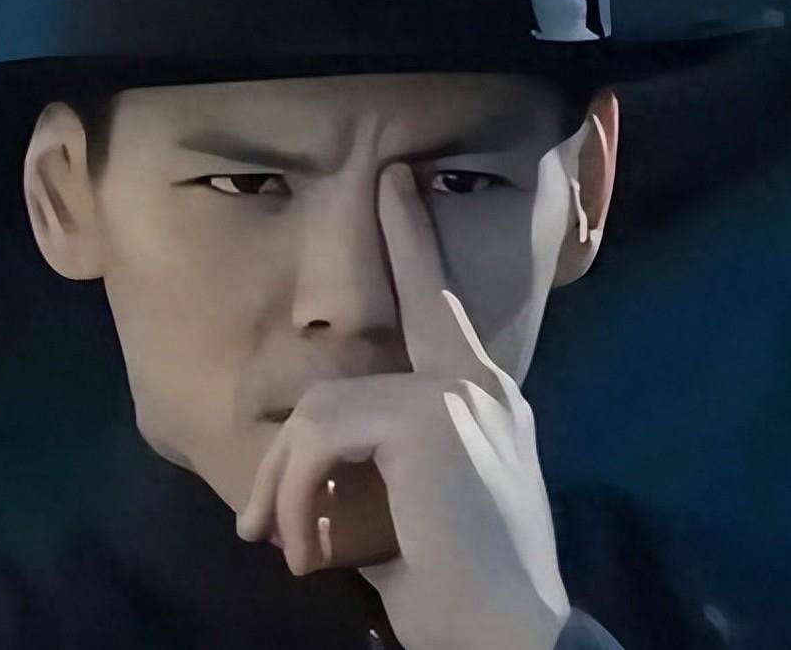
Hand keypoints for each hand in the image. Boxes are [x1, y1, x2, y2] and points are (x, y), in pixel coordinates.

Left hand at [237, 163, 568, 649]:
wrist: (504, 634)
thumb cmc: (458, 583)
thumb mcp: (409, 507)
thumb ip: (377, 460)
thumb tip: (307, 458)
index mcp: (481, 398)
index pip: (444, 305)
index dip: (418, 241)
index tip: (400, 187)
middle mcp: (476, 382)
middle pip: (387, 328)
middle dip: (347, 316)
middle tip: (289, 407)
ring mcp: (455, 393)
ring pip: (324, 403)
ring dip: (286, 480)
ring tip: (286, 546)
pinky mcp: (427, 417)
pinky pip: (320, 434)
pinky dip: (295, 491)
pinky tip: (304, 548)